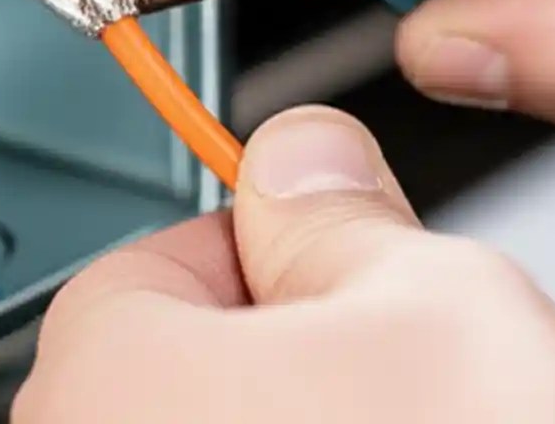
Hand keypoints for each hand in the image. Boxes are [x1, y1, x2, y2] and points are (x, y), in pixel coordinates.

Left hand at [12, 107, 554, 422]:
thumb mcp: (443, 303)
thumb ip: (344, 214)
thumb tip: (302, 157)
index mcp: (110, 387)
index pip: (153, 257)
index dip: (264, 240)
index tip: (332, 249)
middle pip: (185, 366)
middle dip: (298, 345)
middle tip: (402, 359)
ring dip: (317, 423)